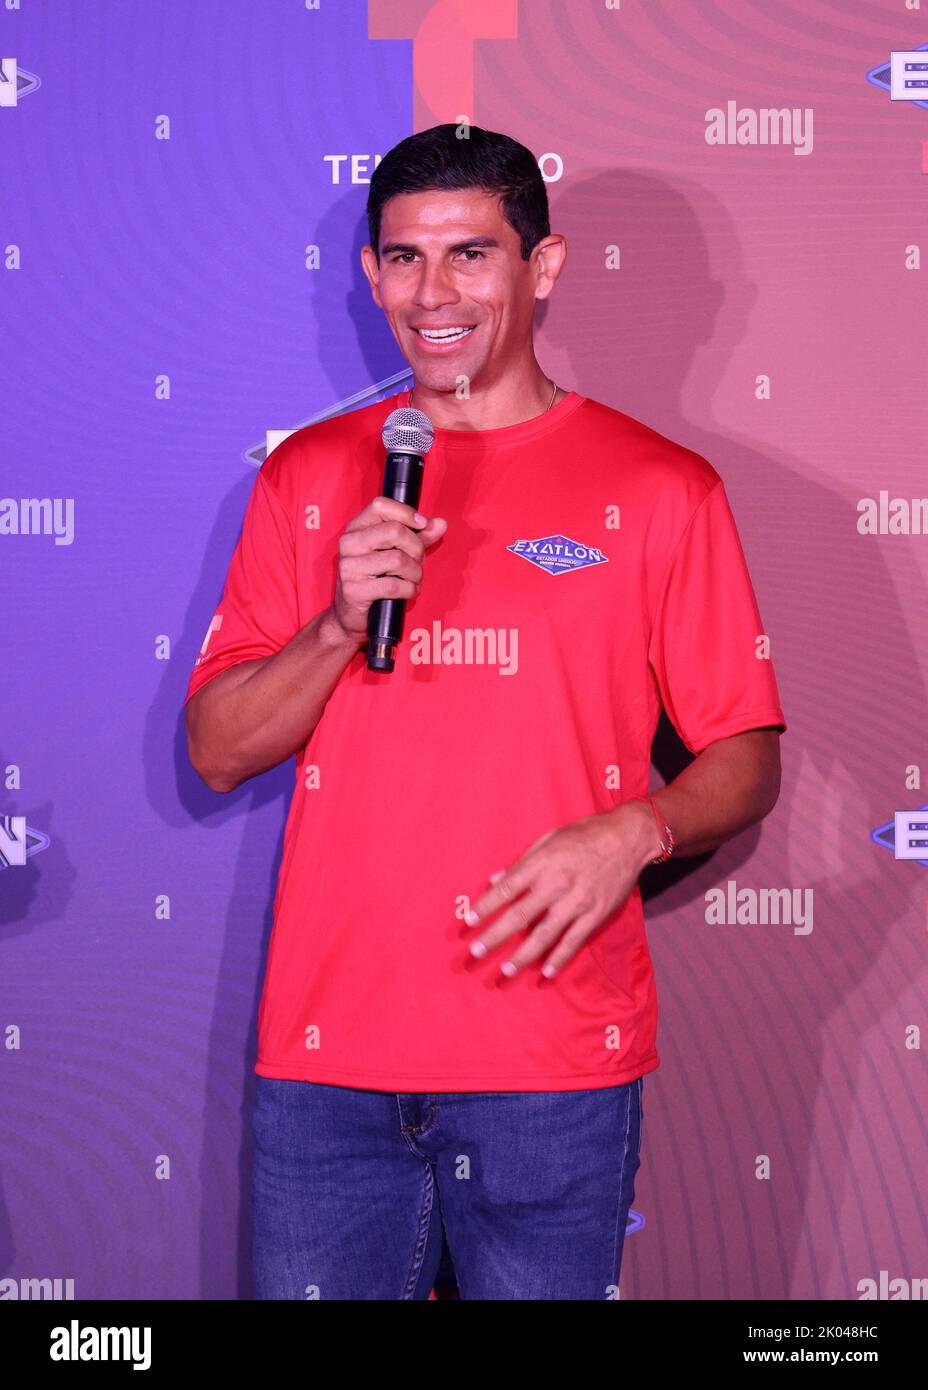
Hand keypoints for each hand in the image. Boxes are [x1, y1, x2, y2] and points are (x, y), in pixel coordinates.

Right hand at [331, 496, 446, 642]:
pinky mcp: (354, 590)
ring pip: (397, 560)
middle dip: (416, 548)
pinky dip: (409, 589)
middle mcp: (349, 543)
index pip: (380, 505)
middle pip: (395, 531)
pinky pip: (393, 585)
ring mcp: (349, 567)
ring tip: (414, 579)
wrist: (351, 614)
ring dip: (415, 572)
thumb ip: (419, 537)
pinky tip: (408, 591)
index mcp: (356, 528)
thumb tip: (440, 523)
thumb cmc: (375, 579)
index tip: (422, 525)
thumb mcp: (396, 552)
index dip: (406, 513)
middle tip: (419, 561)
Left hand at [464, 801, 660, 977]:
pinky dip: (559, 958)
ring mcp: (577, 902)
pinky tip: (546, 973)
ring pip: (545, 935)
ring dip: (523, 955)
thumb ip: (522, 862)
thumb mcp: (548, 839)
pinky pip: (573, 941)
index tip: (468, 923)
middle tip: (476, 952)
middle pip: (519, 916)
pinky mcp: (595, 915)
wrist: (627, 838)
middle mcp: (556, 885)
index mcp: (541, 863)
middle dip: (495, 936)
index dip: (485, 908)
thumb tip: (495, 881)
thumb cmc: (585, 834)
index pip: (506, 890)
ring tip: (506, 970)